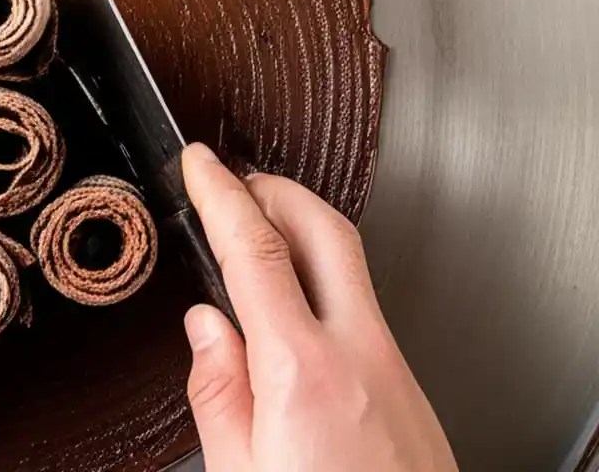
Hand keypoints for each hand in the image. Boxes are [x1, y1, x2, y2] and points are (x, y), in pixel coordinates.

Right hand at [180, 143, 456, 470]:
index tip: (199, 164)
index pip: (254, 248)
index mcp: (300, 370)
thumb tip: (206, 327)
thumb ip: (217, 389)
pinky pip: (360, 310)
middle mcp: (359, 355)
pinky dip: (320, 283)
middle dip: (277, 188)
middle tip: (235, 179)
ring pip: (350, 268)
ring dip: (301, 235)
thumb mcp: (240, 470)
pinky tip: (288, 310)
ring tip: (252, 241)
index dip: (220, 192)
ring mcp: (392, 368)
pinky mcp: (408, 389)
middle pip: (327, 231)